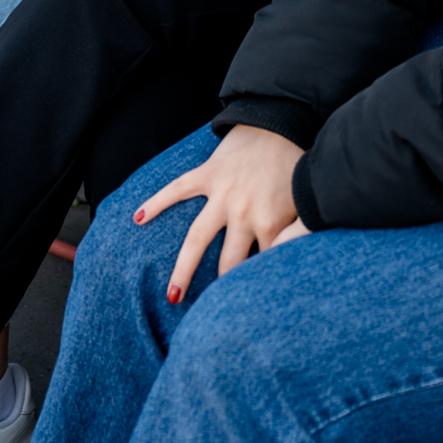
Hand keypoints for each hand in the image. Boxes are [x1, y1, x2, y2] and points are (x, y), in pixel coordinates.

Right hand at [134, 125, 305, 298]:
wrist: (283, 123)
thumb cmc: (297, 165)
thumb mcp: (304, 204)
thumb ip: (299, 236)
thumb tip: (295, 267)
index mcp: (268, 223)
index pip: (260, 267)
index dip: (254, 290)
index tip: (248, 315)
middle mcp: (242, 213)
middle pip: (228, 263)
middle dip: (220, 291)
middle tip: (210, 319)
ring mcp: (222, 194)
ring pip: (196, 238)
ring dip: (183, 269)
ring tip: (172, 296)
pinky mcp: (207, 174)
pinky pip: (177, 189)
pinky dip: (157, 202)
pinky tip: (139, 218)